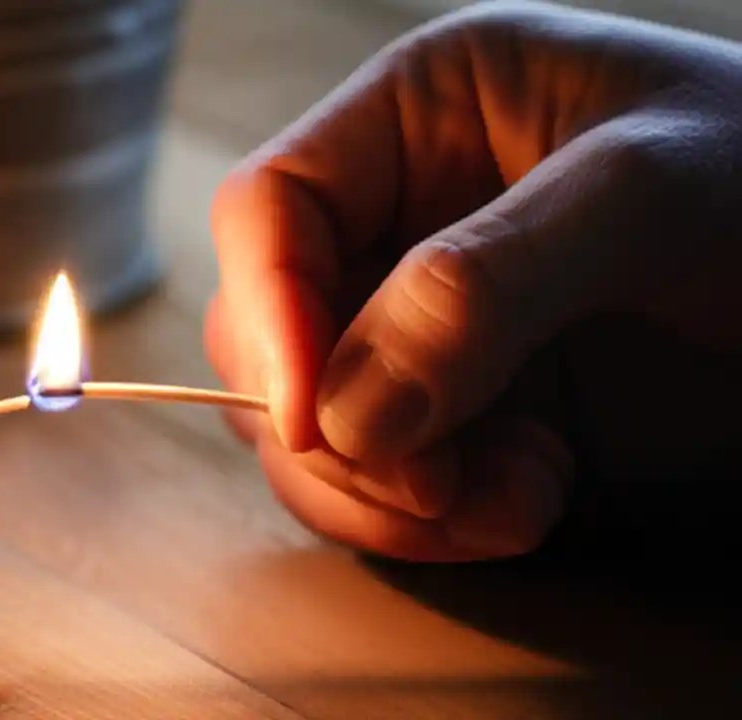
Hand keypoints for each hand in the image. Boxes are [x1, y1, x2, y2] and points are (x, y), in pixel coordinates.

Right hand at [206, 1, 741, 560]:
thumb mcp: (649, 198)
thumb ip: (488, 284)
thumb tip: (343, 414)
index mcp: (417, 116)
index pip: (270, 210)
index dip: (270, 314)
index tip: (316, 421)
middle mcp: (395, 218)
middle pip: (267, 333)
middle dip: (332, 429)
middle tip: (428, 485)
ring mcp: (417, 323)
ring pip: (309, 422)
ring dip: (385, 490)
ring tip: (510, 501)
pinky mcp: (454, 410)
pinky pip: (378, 478)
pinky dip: (431, 517)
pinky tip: (529, 503)